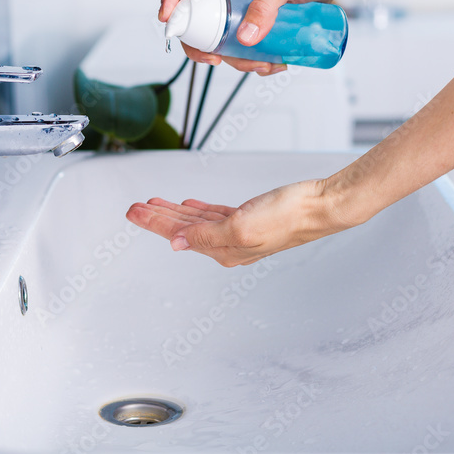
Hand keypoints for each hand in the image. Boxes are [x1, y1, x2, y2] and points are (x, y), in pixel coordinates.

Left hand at [125, 180, 356, 266]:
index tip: (134, 212)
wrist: (320, 206)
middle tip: (134, 208)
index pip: (179, 235)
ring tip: (153, 204)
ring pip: (196, 221)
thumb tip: (177, 244)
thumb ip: (206, 235)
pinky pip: (215, 215)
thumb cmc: (287, 217)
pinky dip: (198, 209)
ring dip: (174, 212)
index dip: (154, 222)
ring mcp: (238, 231)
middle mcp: (228, 244)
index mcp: (224, 249)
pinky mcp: (249, 217)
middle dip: (157, 218)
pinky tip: (187, 206)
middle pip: (183, 229)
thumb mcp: (240, 227)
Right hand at [160, 0, 342, 74]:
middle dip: (200, 46)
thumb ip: (267, 7)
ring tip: (265, 64)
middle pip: (192, 18)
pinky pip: (240, 49)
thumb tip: (243, 39)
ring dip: (235, 60)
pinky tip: (274, 62)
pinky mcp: (250, 26)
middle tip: (216, 61)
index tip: (169, 19)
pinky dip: (253, 62)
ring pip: (217, 40)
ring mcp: (236, 10)